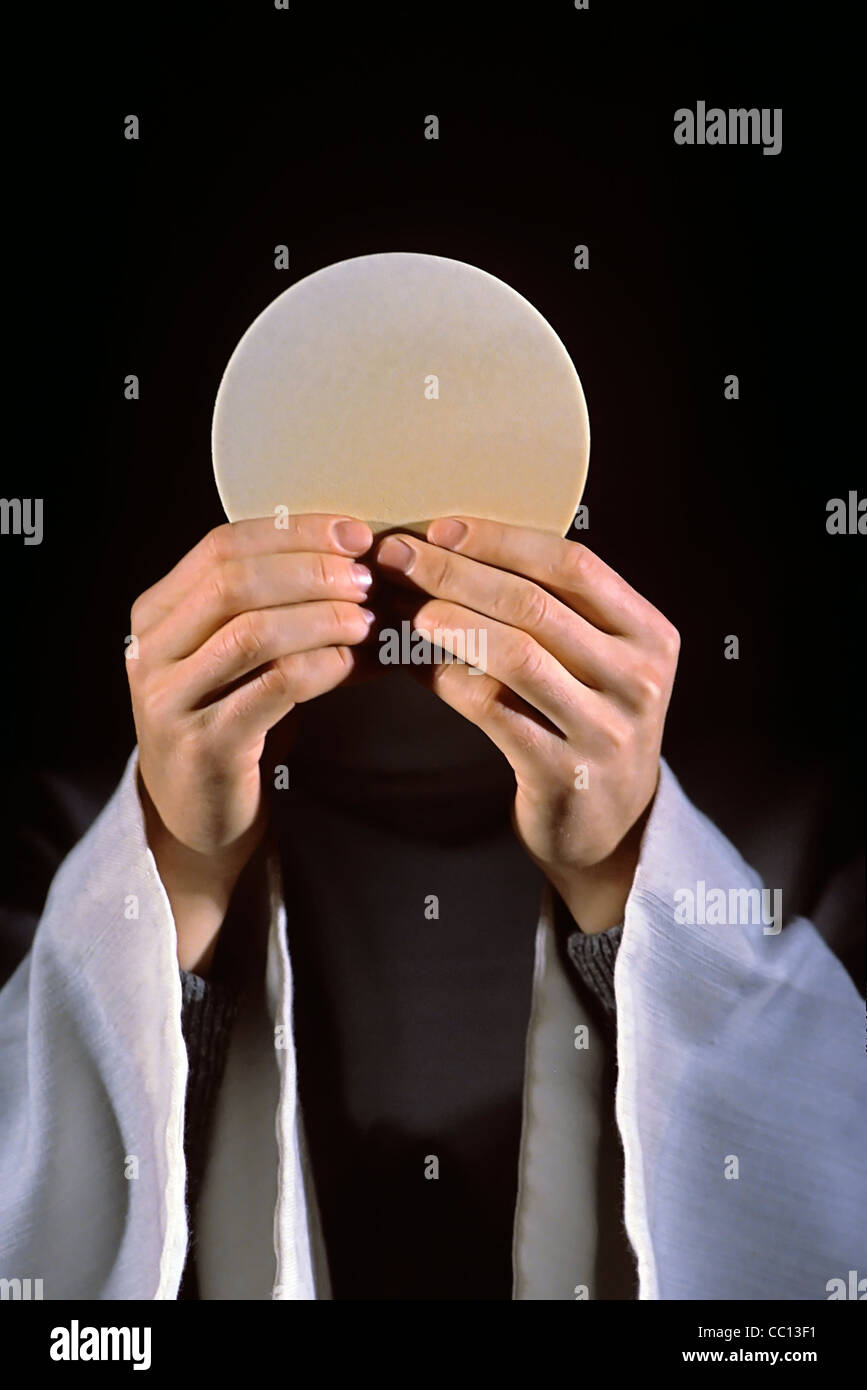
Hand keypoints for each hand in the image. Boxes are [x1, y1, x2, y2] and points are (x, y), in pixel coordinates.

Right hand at [127, 514, 374, 969]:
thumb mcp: (240, 654)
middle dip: (311, 571)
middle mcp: (152, 650)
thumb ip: (280, 605)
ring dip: (320, 618)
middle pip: (234, 581)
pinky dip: (318, 667)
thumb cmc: (229, 717)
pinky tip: (349, 662)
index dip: (294, 532)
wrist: (197, 811)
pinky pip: (270, 689)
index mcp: (157, 612)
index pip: (223, 545)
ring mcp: (171, 699)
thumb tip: (362, 558)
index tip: (354, 532)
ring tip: (366, 620)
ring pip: (251, 632)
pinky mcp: (205, 745)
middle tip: (365, 578)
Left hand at [375, 518, 679, 932]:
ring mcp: (605, 729)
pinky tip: (421, 669)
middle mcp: (638, 678)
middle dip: (457, 573)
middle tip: (399, 557)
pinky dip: (450, 681)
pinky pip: (494, 711)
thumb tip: (452, 549)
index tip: (441, 528)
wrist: (610, 825)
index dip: (502, 540)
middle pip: (536, 606)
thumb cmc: (587, 722)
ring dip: (451, 622)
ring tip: (407, 608)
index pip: (573, 564)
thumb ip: (552, 611)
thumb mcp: (596, 661)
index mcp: (649, 634)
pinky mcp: (564, 772)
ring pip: (515, 655)